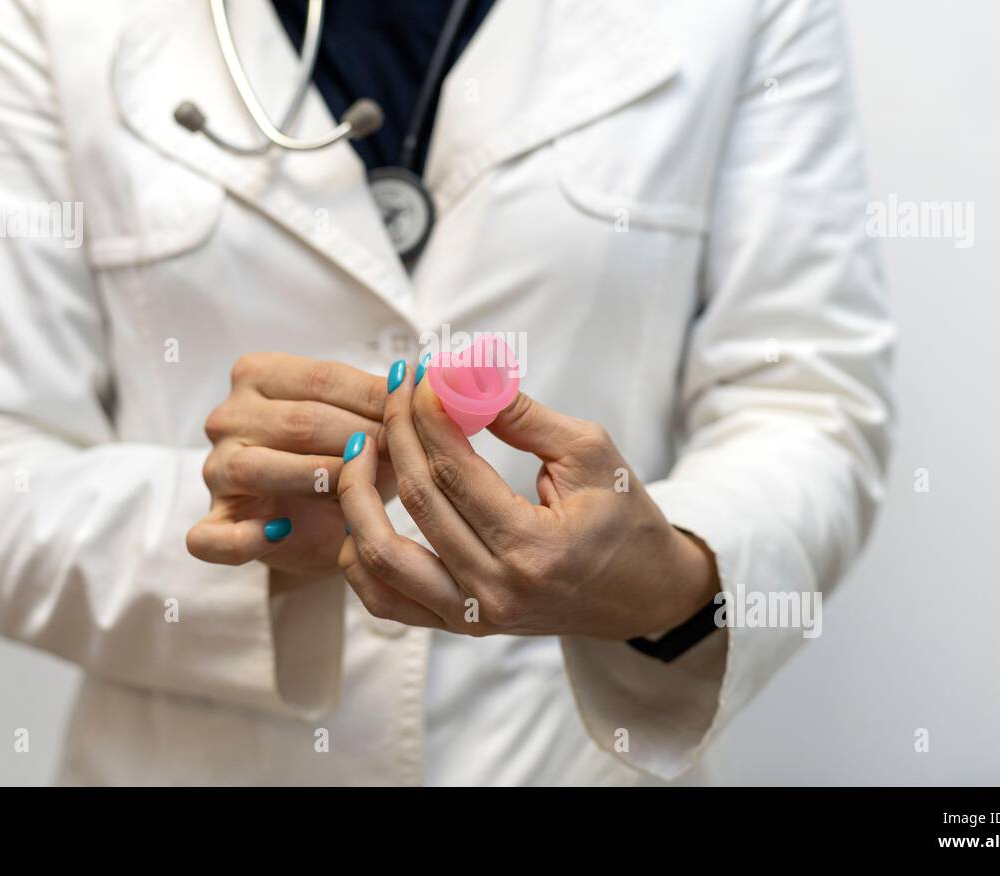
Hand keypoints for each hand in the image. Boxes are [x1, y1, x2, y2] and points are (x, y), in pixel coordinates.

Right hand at [187, 353, 395, 591]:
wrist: (326, 523)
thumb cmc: (347, 460)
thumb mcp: (368, 425)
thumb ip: (386, 402)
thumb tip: (425, 378)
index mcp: (260, 374)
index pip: (322, 379)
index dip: (375, 398)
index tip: (417, 413)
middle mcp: (229, 417)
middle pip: (296, 422)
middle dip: (357, 439)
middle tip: (403, 456)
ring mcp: (215, 471)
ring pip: (254, 468)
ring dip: (311, 478)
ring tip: (355, 489)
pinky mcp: (211, 524)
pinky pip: (212, 536)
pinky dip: (242, 537)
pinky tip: (278, 533)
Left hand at [335, 359, 718, 637]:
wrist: (642, 593)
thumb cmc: (623, 517)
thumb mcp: (589, 452)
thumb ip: (521, 415)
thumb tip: (461, 377)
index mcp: (534, 548)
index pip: (455, 470)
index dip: (430, 414)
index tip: (422, 375)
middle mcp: (495, 591)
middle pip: (419, 500)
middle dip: (399, 432)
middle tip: (398, 390)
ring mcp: (472, 616)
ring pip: (381, 556)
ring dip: (357, 494)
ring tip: (363, 445)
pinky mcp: (459, 625)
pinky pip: (384, 598)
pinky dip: (359, 554)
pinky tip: (362, 509)